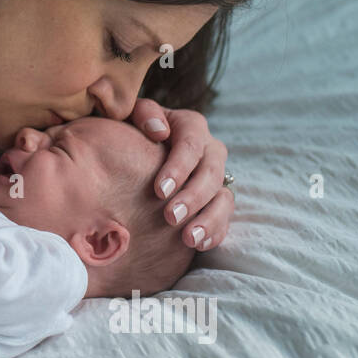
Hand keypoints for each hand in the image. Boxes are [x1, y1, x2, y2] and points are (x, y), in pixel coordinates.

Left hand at [128, 98, 232, 251]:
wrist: (139, 149)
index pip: (192, 144)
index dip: (179, 168)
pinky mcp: (217, 199)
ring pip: (223, 197)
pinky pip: (225, 217)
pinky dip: (215, 231)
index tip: (159, 191)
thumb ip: (144, 114)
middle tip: (171, 218)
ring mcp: (217, 177)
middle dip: (192, 197)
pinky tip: (199, 244)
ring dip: (209, 220)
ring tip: (188, 239)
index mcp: (191, 126)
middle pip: (210, 174)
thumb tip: (159, 130)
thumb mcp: (133, 114)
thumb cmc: (132, 130)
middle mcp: (210, 150)